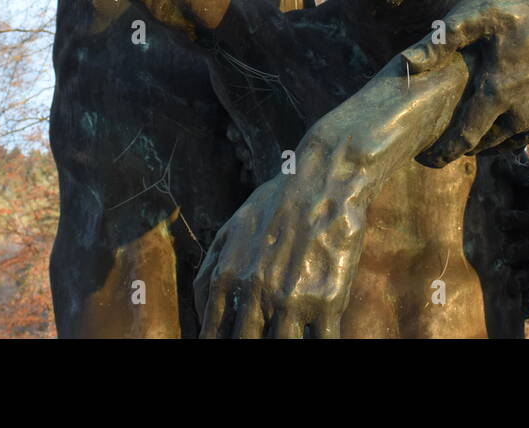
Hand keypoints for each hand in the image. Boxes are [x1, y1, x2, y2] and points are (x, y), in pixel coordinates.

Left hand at [194, 167, 365, 337]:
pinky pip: (321, 341)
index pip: (212, 332)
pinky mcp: (326, 301)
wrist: (322, 183)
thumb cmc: (276, 201)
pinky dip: (319, 344)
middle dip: (247, 345)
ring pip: (280, 345)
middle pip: (242, 342)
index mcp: (227, 278)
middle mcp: (254, 293)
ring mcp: (290, 301)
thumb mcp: (230, 228)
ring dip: (281, 343)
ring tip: (284, 337)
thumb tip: (201, 309)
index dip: (216, 344)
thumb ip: (211, 267)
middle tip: (257, 338)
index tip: (227, 341)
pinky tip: (318, 338)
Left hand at [402, 0, 528, 165]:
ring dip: (489, 141)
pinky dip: (515, 132)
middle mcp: (523, 115)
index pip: (462, 138)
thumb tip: (406, 63)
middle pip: (483, 145)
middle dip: (463, 146)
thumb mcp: (486, 16)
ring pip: (508, 143)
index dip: (441, 152)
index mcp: (499, 94)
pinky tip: (504, 118)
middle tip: (444, 140)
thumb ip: (444, 39)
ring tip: (472, 131)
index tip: (423, 158)